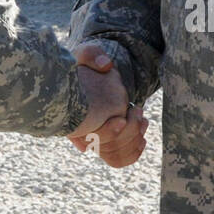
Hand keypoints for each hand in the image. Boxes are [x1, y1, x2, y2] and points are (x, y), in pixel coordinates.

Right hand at [67, 40, 147, 167]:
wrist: (77, 82)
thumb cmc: (77, 68)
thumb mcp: (79, 55)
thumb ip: (90, 54)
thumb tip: (106, 66)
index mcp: (71, 116)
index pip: (90, 136)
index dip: (108, 133)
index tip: (122, 118)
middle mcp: (80, 133)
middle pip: (107, 148)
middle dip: (128, 132)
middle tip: (137, 111)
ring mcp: (92, 140)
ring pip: (115, 155)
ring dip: (133, 140)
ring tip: (141, 119)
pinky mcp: (105, 144)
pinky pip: (118, 159)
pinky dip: (132, 153)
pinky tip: (142, 138)